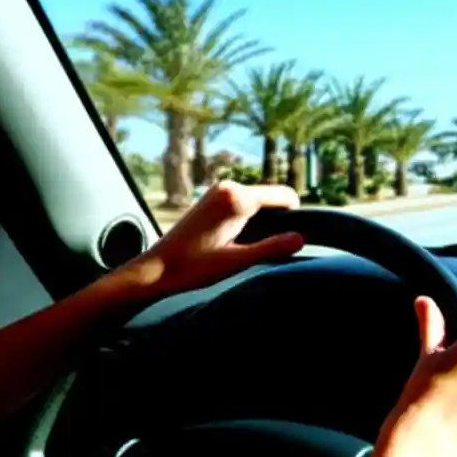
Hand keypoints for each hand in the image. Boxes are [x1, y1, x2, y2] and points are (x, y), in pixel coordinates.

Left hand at [128, 181, 304, 295]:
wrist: (156, 269)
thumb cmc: (192, 267)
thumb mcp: (236, 262)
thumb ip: (271, 248)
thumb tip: (301, 239)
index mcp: (236, 198)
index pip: (285, 196)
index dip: (295, 218)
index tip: (289, 242)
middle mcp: (228, 187)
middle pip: (272, 198)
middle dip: (277, 221)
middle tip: (262, 251)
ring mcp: (218, 191)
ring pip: (259, 202)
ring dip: (262, 223)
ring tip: (245, 248)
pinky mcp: (212, 200)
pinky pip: (244, 204)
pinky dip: (249, 221)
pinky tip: (234, 243)